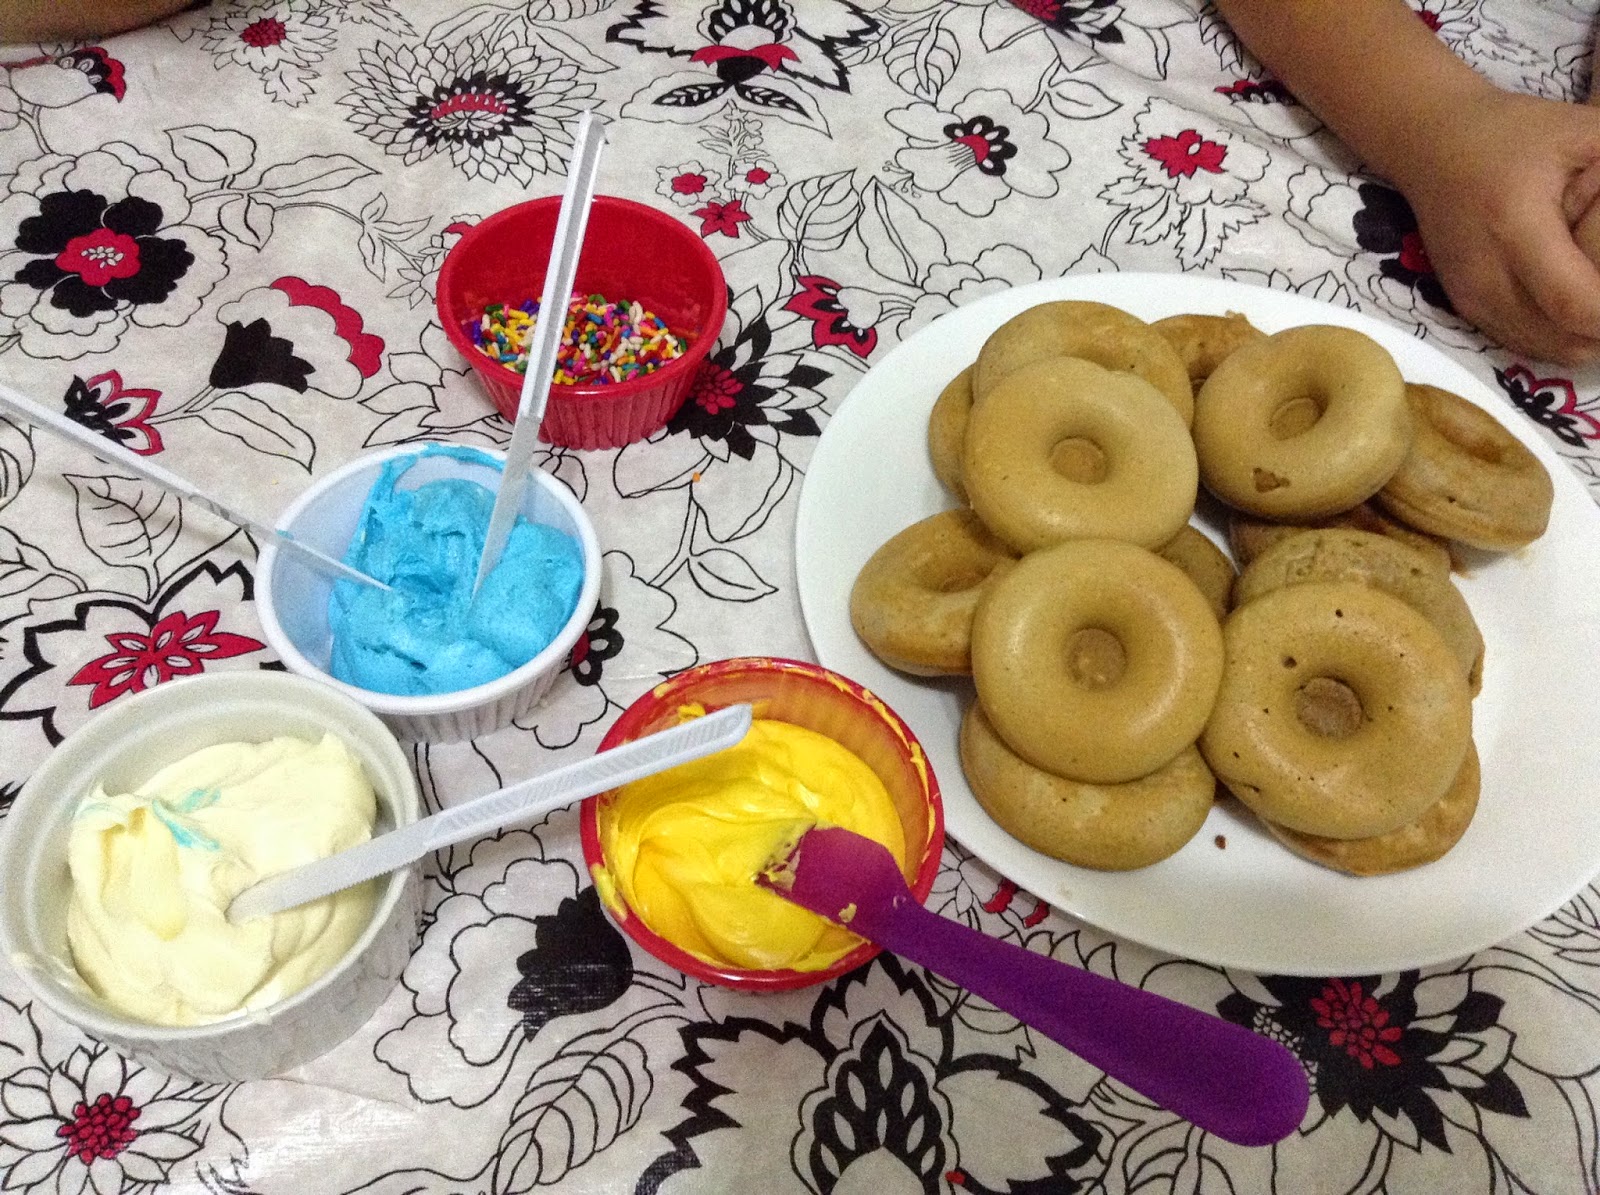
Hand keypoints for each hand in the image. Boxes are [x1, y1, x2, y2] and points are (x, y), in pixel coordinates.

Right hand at [1392, 87, 1599, 364]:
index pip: (1575, 303)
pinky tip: (1582, 306)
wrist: (1433, 146)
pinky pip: (1527, 344)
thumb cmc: (1516, 133)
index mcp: (1514, 226)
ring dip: (1591, 337)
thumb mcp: (1588, 135)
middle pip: (1566, 340)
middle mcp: (1485, 276)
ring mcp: (1471, 298)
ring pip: (1549, 350)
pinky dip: (1564, 336)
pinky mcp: (1466, 308)